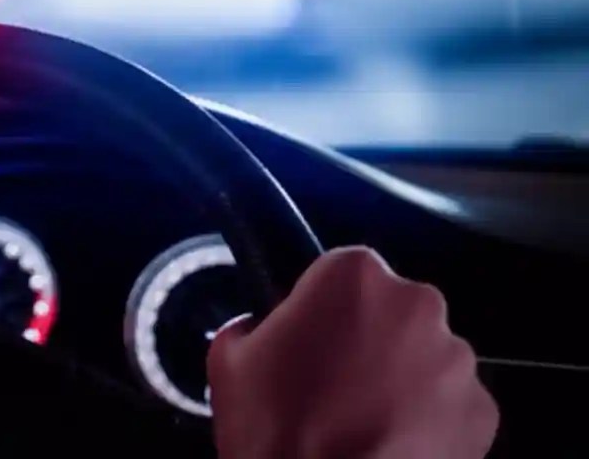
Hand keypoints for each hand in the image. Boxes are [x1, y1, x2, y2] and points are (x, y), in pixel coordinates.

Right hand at [207, 247, 497, 458]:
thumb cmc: (271, 426)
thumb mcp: (228, 358)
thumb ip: (253, 323)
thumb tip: (265, 327)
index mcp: (354, 276)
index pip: (341, 270)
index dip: (322, 305)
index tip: (308, 338)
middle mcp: (418, 303)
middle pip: (391, 309)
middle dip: (369, 336)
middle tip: (334, 383)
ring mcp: (458, 359)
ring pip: (426, 356)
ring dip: (401, 378)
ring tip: (365, 421)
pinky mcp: (483, 411)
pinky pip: (452, 404)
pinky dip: (431, 420)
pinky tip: (394, 443)